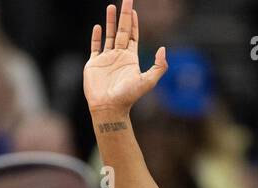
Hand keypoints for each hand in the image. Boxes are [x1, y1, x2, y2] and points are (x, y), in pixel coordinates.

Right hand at [84, 1, 167, 115]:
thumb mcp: (148, 82)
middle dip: (124, 15)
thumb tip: (163, 49)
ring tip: (111, 7)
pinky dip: (96, 37)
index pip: (133, 35)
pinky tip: (98, 27)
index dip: (134, 22)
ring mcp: (106, 59)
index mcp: (130, 58)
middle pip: (122, 30)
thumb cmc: (128, 96)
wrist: (109, 107)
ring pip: (109, 35)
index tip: (134, 9)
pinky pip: (95, 47)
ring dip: (110, 21)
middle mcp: (119, 56)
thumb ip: (158, 66)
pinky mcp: (94, 64)